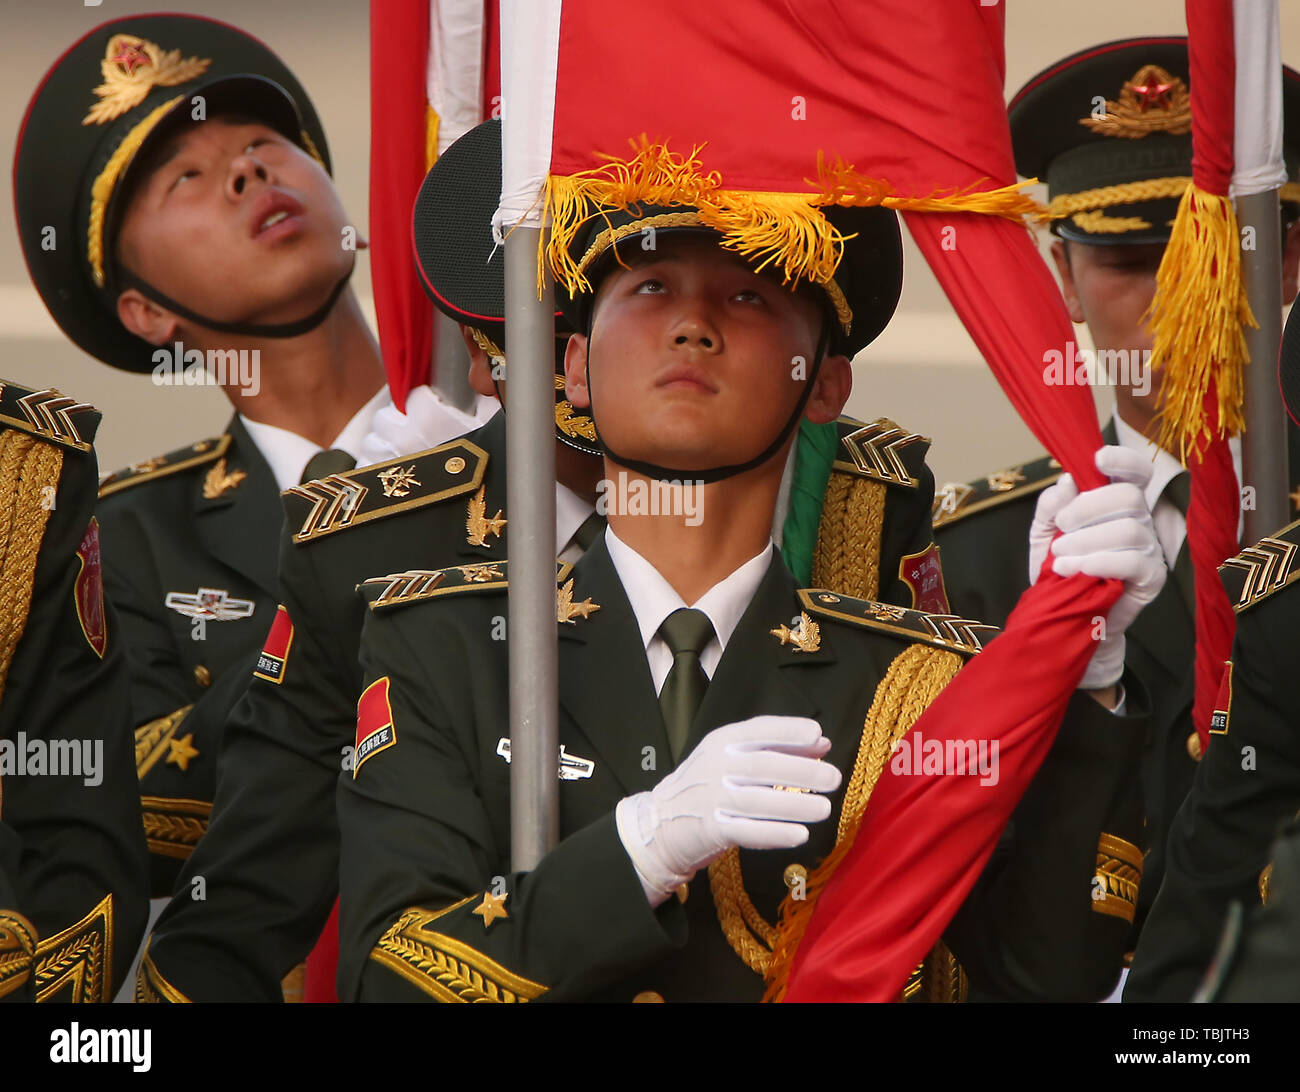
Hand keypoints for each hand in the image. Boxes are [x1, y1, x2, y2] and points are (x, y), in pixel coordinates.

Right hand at [615, 715, 841, 905]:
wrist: (660, 822)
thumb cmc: (706, 786)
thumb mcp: (733, 758)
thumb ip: (776, 749)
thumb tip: (822, 744)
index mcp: (722, 742)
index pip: (758, 730)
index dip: (788, 731)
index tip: (817, 734)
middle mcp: (716, 766)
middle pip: (761, 766)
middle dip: (800, 771)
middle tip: (832, 778)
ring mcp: (711, 799)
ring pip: (757, 801)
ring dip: (793, 805)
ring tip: (823, 809)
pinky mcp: (710, 829)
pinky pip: (746, 832)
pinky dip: (774, 834)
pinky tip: (799, 835)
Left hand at [1029, 446, 1164, 688]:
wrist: (1063, 614)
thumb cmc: (1059, 567)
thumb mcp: (1044, 532)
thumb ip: (1051, 505)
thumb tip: (1067, 481)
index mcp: (1116, 502)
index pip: (1137, 471)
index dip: (1123, 460)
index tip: (1097, 459)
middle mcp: (1139, 520)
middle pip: (1129, 496)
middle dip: (1088, 508)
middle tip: (1061, 528)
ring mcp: (1149, 548)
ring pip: (1128, 529)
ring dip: (1086, 541)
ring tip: (1059, 558)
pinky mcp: (1152, 578)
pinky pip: (1133, 561)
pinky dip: (1100, 561)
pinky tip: (1076, 570)